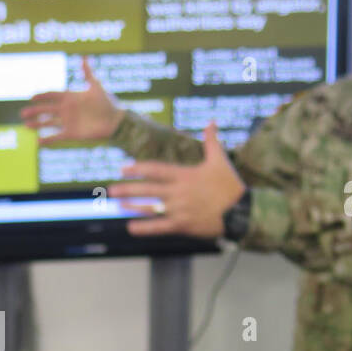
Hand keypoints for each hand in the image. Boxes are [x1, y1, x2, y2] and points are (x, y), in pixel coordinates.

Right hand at [20, 56, 123, 142]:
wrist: (115, 121)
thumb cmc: (107, 103)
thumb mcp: (96, 86)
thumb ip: (88, 73)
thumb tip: (84, 57)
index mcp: (70, 97)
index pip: (52, 95)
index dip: (42, 96)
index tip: (32, 97)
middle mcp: (67, 110)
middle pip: (46, 110)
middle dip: (35, 111)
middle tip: (22, 113)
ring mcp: (68, 122)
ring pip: (48, 123)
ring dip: (37, 124)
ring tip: (26, 126)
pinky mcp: (71, 134)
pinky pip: (56, 137)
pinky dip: (47, 139)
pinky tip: (38, 141)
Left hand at [110, 122, 245, 237]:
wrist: (240, 212)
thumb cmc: (230, 186)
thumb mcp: (220, 160)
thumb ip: (212, 141)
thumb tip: (211, 121)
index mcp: (185, 175)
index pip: (156, 169)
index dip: (138, 168)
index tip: (123, 168)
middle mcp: (178, 192)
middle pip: (147, 189)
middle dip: (128, 189)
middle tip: (111, 190)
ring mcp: (179, 209)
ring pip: (150, 208)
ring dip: (132, 206)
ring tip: (117, 205)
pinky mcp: (182, 225)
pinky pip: (159, 227)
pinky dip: (144, 228)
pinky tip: (130, 228)